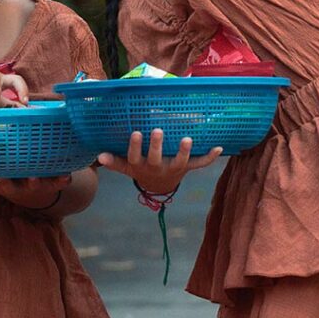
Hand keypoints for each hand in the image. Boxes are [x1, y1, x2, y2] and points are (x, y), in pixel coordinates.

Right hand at [0, 174, 71, 208]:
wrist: (40, 191)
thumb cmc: (14, 176)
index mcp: (0, 183)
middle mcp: (14, 187)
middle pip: (8, 186)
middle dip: (5, 182)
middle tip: (1, 176)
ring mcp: (32, 186)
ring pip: (32, 185)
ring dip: (33, 182)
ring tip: (34, 177)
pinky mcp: (50, 185)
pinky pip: (56, 183)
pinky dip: (62, 180)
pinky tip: (67, 176)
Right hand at [97, 129, 222, 190]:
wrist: (158, 187)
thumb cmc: (140, 169)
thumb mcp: (126, 168)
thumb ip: (114, 162)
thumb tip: (99, 156)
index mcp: (141, 166)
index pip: (135, 156)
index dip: (136, 146)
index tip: (135, 133)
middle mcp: (157, 168)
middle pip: (156, 158)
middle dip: (156, 145)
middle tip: (157, 130)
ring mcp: (173, 168)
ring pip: (180, 162)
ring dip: (185, 152)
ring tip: (188, 139)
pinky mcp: (186, 168)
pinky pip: (199, 164)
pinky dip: (210, 157)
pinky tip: (219, 148)